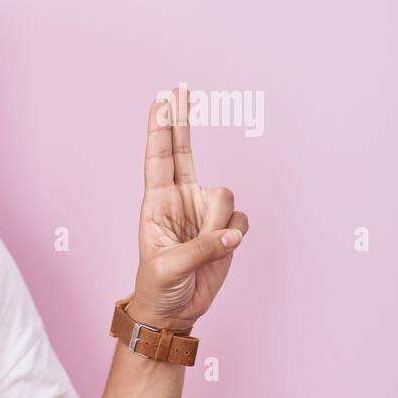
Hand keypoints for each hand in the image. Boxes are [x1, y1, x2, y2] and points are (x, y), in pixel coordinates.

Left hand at [130, 83, 249, 330]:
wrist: (175, 310)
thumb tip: (232, 234)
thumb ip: (201, 248)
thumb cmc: (157, 287)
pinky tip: (221, 249)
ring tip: (203, 248)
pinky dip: (234, 236)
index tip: (161, 100)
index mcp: (156, 203)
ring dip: (219, 225)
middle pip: (185, 150)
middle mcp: (180, 199)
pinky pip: (241, 219)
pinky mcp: (225, 227)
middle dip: (182, 118)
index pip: (158, 157)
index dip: (161, 128)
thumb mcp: (169, 268)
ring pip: (226, 196)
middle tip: (181, 87)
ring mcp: (204, 211)